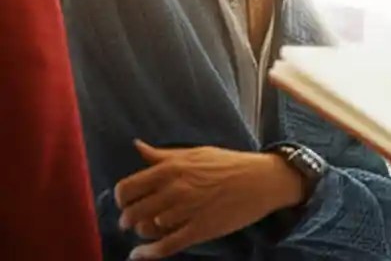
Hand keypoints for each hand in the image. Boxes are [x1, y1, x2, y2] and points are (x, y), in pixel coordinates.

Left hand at [115, 140, 306, 258]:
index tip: (126, 203)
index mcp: (172, 169)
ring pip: (147, 230)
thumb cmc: (230, 164)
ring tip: (145, 232)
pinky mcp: (200, 229)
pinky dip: (148, 253)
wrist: (263, 180)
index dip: (121, 199)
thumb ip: (164, 155)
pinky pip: (166, 245)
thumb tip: (137, 146)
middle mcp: (175, 189)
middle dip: (127, 219)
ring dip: (141, 234)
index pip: (127, 188)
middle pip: (133, 212)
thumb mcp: (196, 152)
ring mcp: (187, 211)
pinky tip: (139, 255)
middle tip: (131, 221)